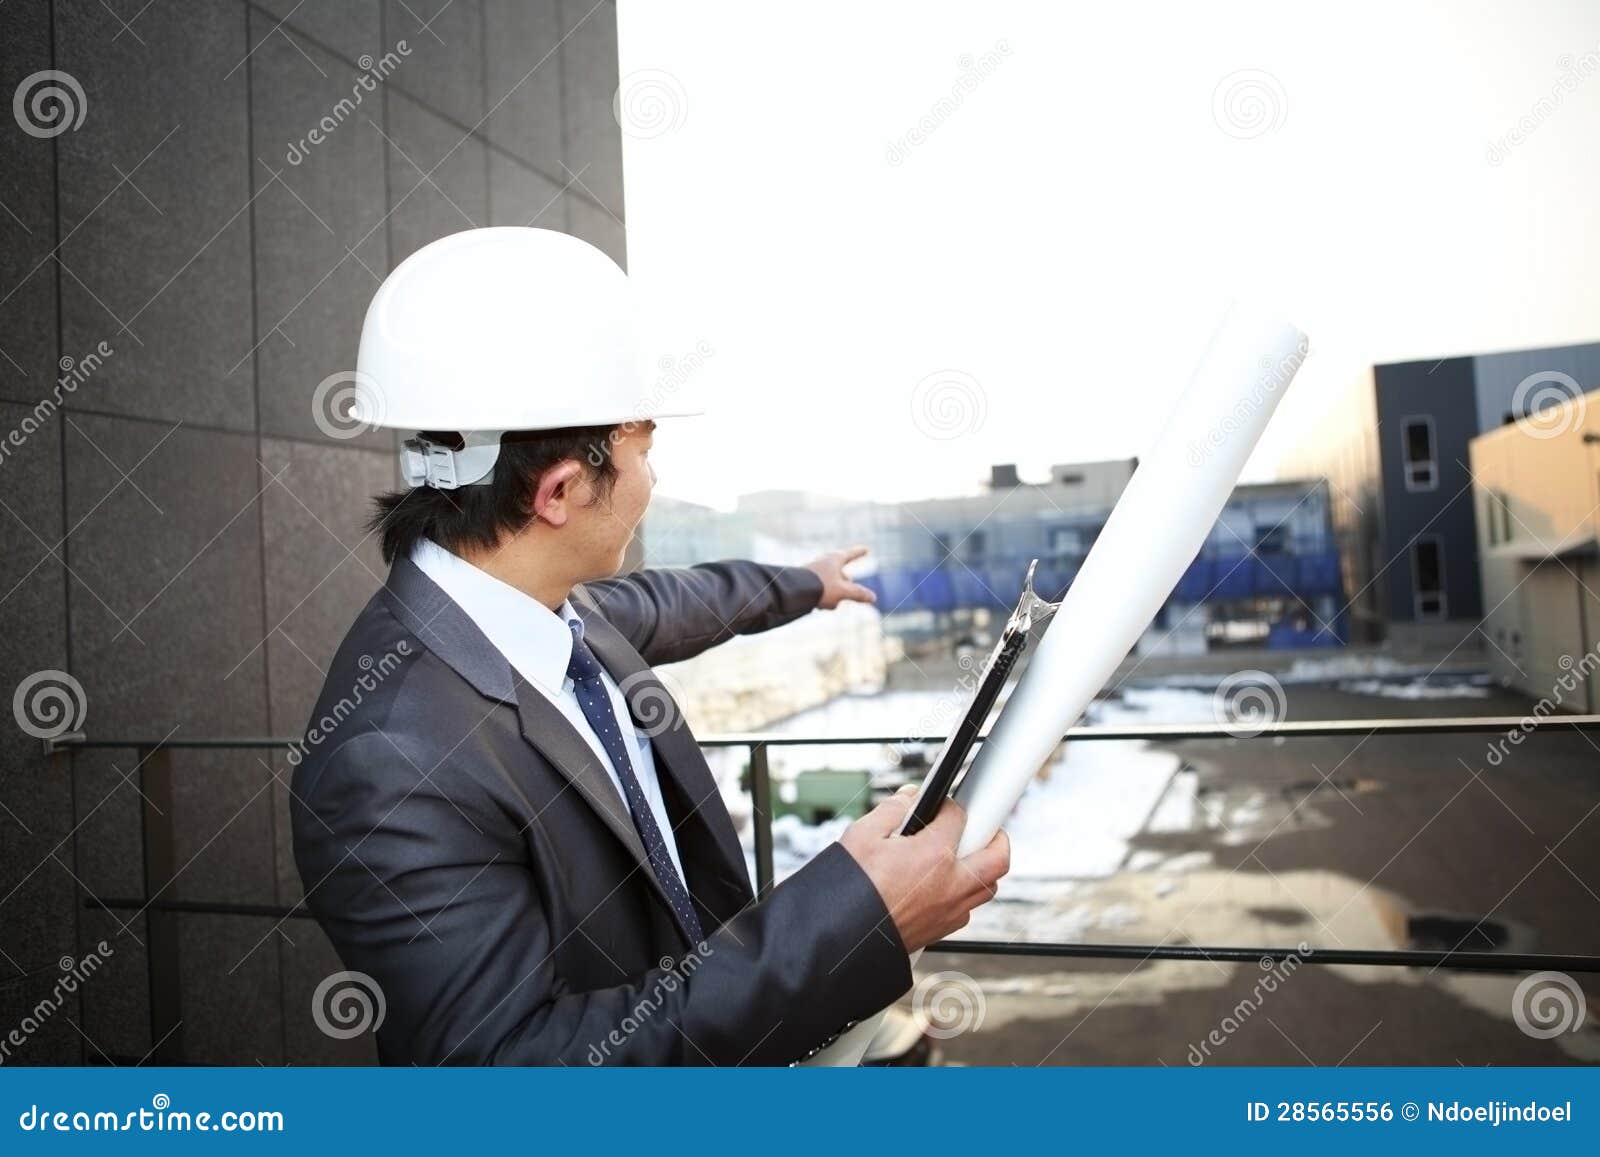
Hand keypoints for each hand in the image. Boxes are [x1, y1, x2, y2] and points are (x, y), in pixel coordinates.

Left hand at [805, 545, 876, 609]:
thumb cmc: (819, 587)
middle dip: (845, 588)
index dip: (859, 553)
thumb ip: (858, 594)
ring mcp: (815, 571)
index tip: (866, 549)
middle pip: (843, 576)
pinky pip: (821, 590)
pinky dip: (823, 599)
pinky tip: (819, 606)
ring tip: (826, 603)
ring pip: (832, 586)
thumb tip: (873, 597)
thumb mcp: (843, 592)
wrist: (792, 591)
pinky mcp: (806, 581)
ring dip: (833, 597)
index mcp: (835, 559)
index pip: (851, 555)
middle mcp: (824, 562)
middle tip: (843, 595)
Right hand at [838, 787, 1009, 953]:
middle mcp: (951, 883)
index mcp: (934, 854)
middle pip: (998, 857)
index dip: (950, 805)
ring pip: (988, 886)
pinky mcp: (943, 930)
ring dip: (983, 867)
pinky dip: (964, 893)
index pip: (959, 817)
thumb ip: (891, 810)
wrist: (845, 937)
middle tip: (983, 826)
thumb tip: (908, 799)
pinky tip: (943, 885)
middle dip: (996, 836)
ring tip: (965, 855)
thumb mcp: (863, 836)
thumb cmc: (852, 889)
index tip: (942, 805)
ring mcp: (950, 910)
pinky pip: (968, 908)